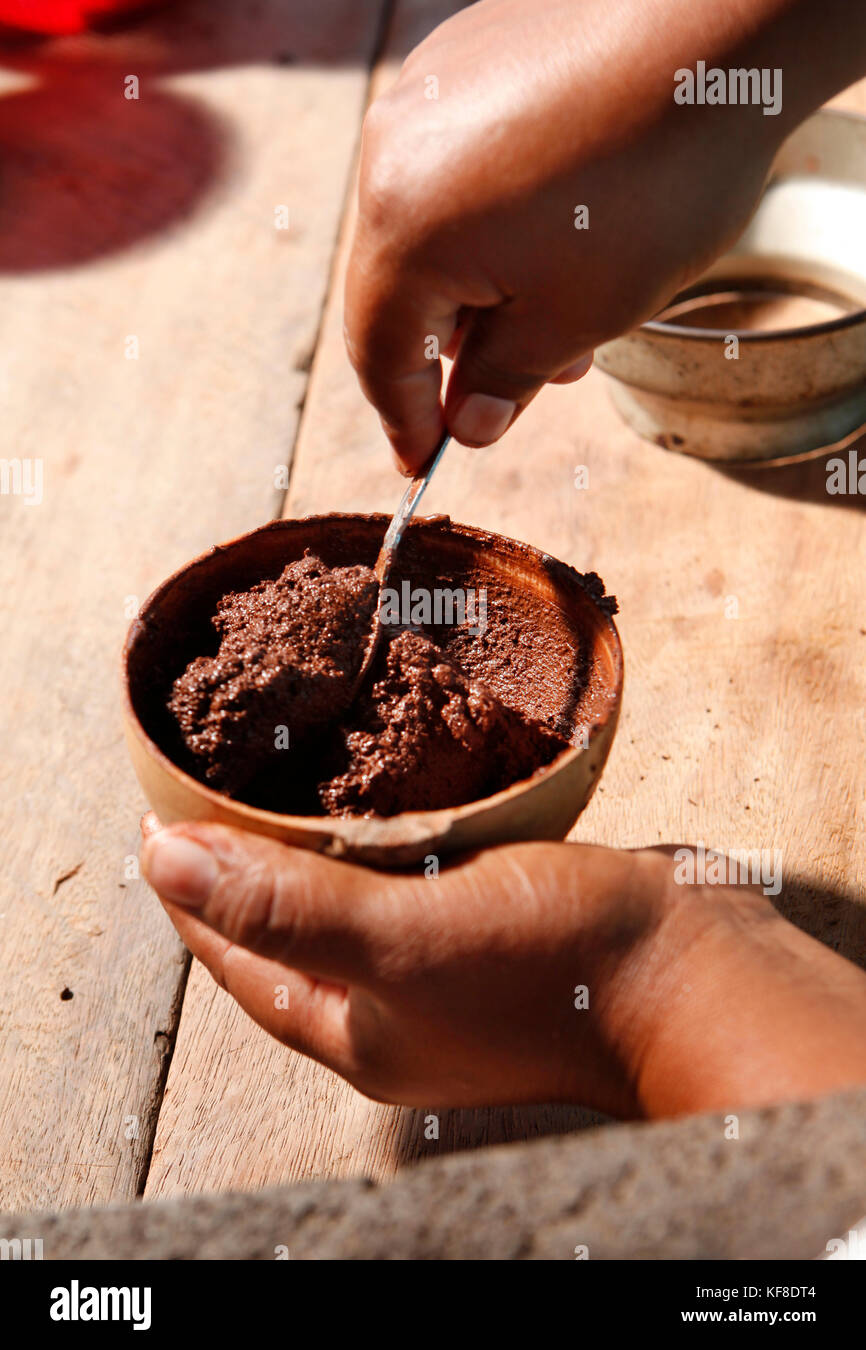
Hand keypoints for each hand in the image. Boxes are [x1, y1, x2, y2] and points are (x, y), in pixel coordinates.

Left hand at [141, 815, 865, 1115]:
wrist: (689, 971)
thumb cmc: (549, 966)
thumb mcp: (402, 936)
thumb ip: (284, 905)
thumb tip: (162, 862)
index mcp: (352, 1027)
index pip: (235, 955)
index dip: (190, 891)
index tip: (157, 818)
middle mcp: (390, 1005)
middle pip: (286, 928)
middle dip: (245, 863)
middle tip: (212, 785)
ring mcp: (443, 967)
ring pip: (350, 897)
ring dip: (311, 844)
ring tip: (280, 776)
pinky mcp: (488, 922)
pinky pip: (409, 876)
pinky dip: (381, 834)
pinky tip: (382, 790)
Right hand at [345, 0, 864, 472]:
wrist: (721, 15)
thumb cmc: (656, 176)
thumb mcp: (580, 315)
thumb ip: (506, 380)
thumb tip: (468, 423)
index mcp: (405, 228)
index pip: (380, 355)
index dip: (405, 420)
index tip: (425, 462)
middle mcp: (393, 153)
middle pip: (399, 287)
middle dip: (457, 351)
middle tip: (519, 389)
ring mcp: (427, 93)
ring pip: (431, 225)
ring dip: (482, 285)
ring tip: (564, 306)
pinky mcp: (466, 55)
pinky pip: (456, 164)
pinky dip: (492, 218)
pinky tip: (561, 225)